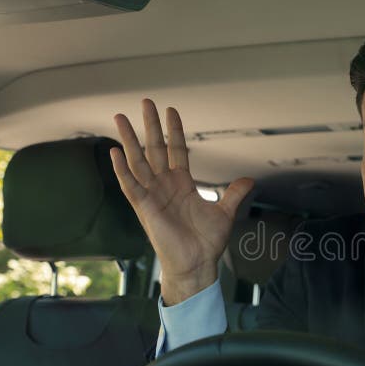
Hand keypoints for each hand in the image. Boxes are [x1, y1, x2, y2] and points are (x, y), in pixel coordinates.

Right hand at [110, 99, 253, 304]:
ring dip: (129, 140)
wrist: (197, 264)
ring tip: (120, 117)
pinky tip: (115, 152)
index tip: (170, 110)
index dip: (174, 130)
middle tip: (145, 101)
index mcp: (182, 183)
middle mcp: (165, 185)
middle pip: (155, 148)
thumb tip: (249, 180)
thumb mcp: (224, 213)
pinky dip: (122, 170)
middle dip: (150, 125)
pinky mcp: (145, 208)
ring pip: (138, 161)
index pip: (177, 150)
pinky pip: (131, 185)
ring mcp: (153, 195)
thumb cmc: (207, 241)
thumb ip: (234, 194)